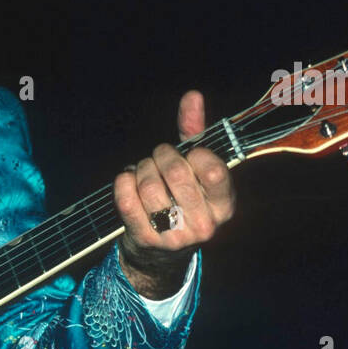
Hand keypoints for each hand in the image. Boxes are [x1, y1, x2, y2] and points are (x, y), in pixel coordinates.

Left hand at [114, 90, 234, 298]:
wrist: (160, 253)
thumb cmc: (181, 198)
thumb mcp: (195, 169)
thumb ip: (195, 132)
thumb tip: (192, 95)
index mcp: (224, 206)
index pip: (212, 170)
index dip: (194, 153)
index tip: (188, 155)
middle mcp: (204, 225)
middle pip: (175, 173)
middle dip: (161, 156)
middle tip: (157, 158)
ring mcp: (174, 235)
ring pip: (149, 185)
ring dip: (141, 169)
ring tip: (143, 172)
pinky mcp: (145, 239)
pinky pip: (126, 199)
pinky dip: (123, 182)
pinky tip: (128, 179)